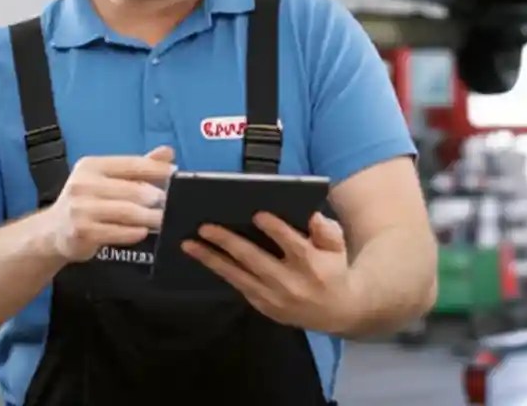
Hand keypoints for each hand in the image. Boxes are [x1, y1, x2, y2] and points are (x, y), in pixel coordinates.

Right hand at [41, 146, 174, 261]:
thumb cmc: (87, 202)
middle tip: (175, 202)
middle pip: (132, 189)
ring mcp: (81, 209)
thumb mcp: (108, 179)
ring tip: (164, 219)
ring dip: (150, 216)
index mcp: (91, 166)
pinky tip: (143, 231)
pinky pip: (117, 231)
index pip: (131, 164)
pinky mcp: (82, 232)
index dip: (156, 168)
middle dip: (157, 197)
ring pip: (127, 212)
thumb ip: (138, 167)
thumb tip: (168, 152)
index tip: (175, 173)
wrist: (53, 231)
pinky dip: (134, 232)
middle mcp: (83, 184)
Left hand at [182, 211, 361, 333]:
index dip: (274, 229)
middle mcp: (289, 282)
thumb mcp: (338, 247)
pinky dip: (220, 272)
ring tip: (189, 244)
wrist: (337, 312)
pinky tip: (204, 258)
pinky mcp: (264, 307)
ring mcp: (273, 298)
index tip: (256, 214)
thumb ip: (327, 230)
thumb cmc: (333, 270)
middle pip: (254, 259)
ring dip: (211, 259)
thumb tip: (312, 216)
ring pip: (237, 276)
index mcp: (311, 263)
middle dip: (227, 242)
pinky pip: (238, 287)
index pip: (291, 243)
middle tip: (204, 227)